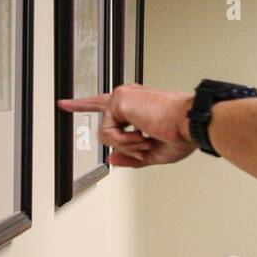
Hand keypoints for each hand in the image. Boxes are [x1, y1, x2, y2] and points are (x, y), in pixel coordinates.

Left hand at [58, 84, 195, 166]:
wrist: (190, 124)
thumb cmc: (182, 135)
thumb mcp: (154, 154)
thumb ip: (131, 156)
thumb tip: (112, 159)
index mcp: (140, 107)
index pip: (108, 105)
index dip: (85, 104)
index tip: (65, 103)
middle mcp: (131, 98)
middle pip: (100, 110)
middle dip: (103, 124)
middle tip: (110, 121)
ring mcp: (124, 97)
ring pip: (106, 133)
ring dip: (128, 145)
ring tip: (148, 140)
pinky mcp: (119, 99)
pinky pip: (108, 133)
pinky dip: (125, 142)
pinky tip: (143, 135)